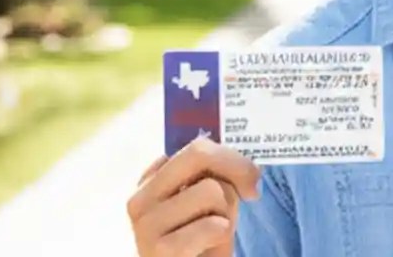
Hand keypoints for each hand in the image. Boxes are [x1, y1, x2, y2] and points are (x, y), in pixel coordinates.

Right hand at [127, 138, 261, 256]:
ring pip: (211, 190)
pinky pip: (213, 225)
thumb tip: (247, 168)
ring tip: (215, 231)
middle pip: (199, 155)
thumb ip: (213, 176)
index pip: (197, 147)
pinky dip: (222, 234)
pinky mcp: (158, 250)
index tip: (251, 176)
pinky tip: (208, 248)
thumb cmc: (201, 243)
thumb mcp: (207, 204)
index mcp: (149, 183)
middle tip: (252, 192)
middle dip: (235, 170)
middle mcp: (140, 199)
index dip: (231, 156)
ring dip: (226, 212)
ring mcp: (144, 225)